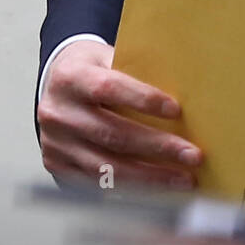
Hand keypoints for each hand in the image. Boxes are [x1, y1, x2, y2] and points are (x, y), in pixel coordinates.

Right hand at [37, 41, 203, 191]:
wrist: (53, 84)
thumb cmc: (90, 69)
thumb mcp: (107, 57)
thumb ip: (136, 71)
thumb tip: (184, 90)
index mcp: (71, 77)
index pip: (108, 88)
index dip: (143, 99)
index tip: (176, 110)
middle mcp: (58, 112)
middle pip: (112, 134)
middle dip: (157, 146)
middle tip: (191, 154)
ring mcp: (55, 143)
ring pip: (106, 167)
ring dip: (149, 176)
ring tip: (182, 178)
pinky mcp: (57, 165)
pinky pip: (97, 182)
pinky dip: (131, 187)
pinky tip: (156, 186)